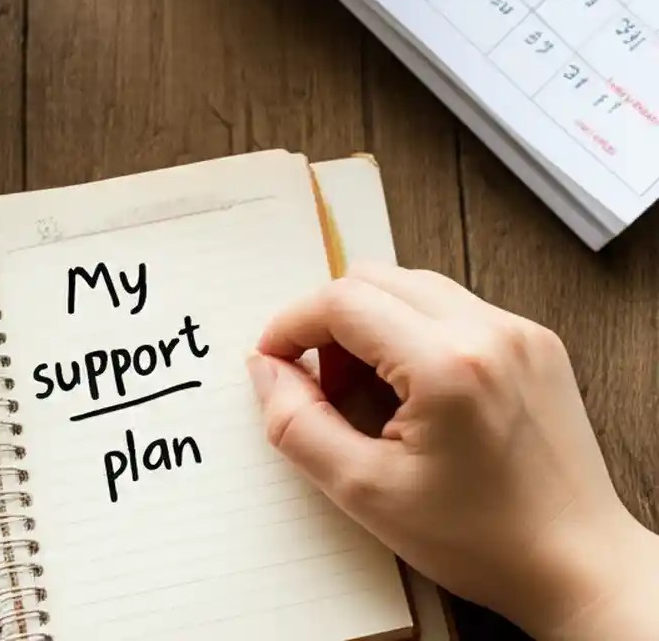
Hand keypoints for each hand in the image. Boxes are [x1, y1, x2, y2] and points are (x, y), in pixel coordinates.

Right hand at [248, 264, 658, 639]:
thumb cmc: (479, 539)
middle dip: (328, 321)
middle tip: (320, 384)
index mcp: (448, 365)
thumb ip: (297, 424)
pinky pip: (452, 307)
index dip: (291, 324)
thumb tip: (265, 369)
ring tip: (365, 392)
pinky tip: (410, 391)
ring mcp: (520, 331)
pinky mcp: (535, 342)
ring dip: (370, 323)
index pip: (343, 301)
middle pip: (375, 278)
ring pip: (412, 286)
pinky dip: (412, 332)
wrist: (578, 564)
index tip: (272, 362)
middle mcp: (490, 331)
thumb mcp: (364, 492)